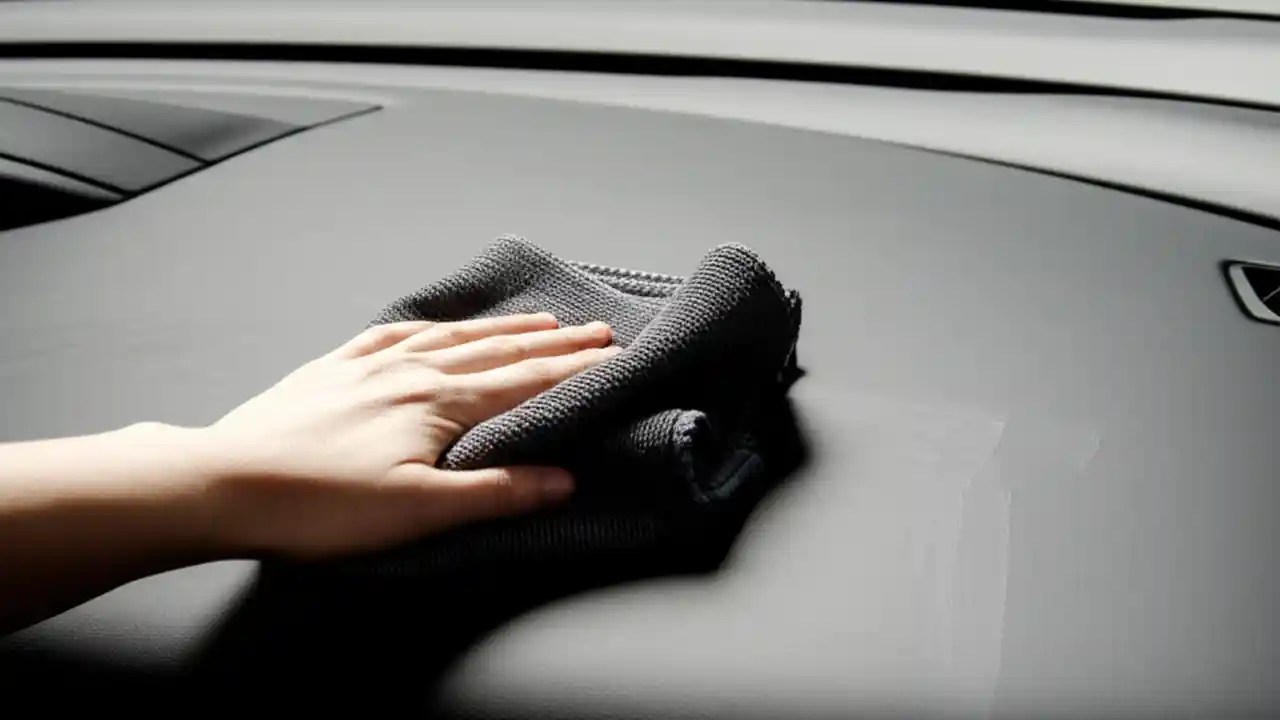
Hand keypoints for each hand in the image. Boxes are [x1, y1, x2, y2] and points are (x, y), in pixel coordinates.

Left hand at [201, 313, 617, 559]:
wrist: (223, 483)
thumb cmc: (320, 507)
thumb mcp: (418, 512)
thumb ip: (496, 492)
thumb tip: (563, 480)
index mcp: (438, 403)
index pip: (524, 381)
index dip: (574, 370)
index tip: (614, 356)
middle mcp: (410, 372)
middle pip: (498, 352)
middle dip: (555, 342)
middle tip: (598, 331)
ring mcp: (368, 366)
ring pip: (452, 337)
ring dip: (502, 328)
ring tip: (540, 319)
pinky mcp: (331, 370)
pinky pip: (392, 335)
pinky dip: (428, 325)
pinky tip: (436, 325)